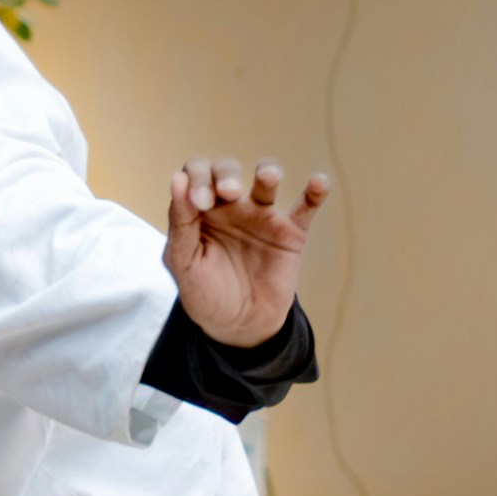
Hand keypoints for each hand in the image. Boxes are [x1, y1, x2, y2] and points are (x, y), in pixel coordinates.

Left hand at [165, 157, 328, 347]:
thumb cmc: (205, 293)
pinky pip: (306, 207)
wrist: (239, 326)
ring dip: (268, 171)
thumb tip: (178, 178)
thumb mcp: (182, 263)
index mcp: (199, 210)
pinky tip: (319, 182)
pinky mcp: (290, 234)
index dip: (197, 178)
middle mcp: (230, 207)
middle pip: (227, 170)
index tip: (200, 203)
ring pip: (266, 179)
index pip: (195, 173)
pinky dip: (315, 192)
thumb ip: (180, 222)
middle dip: (226, 174)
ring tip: (268, 177)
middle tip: (227, 193)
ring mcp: (261, 217)